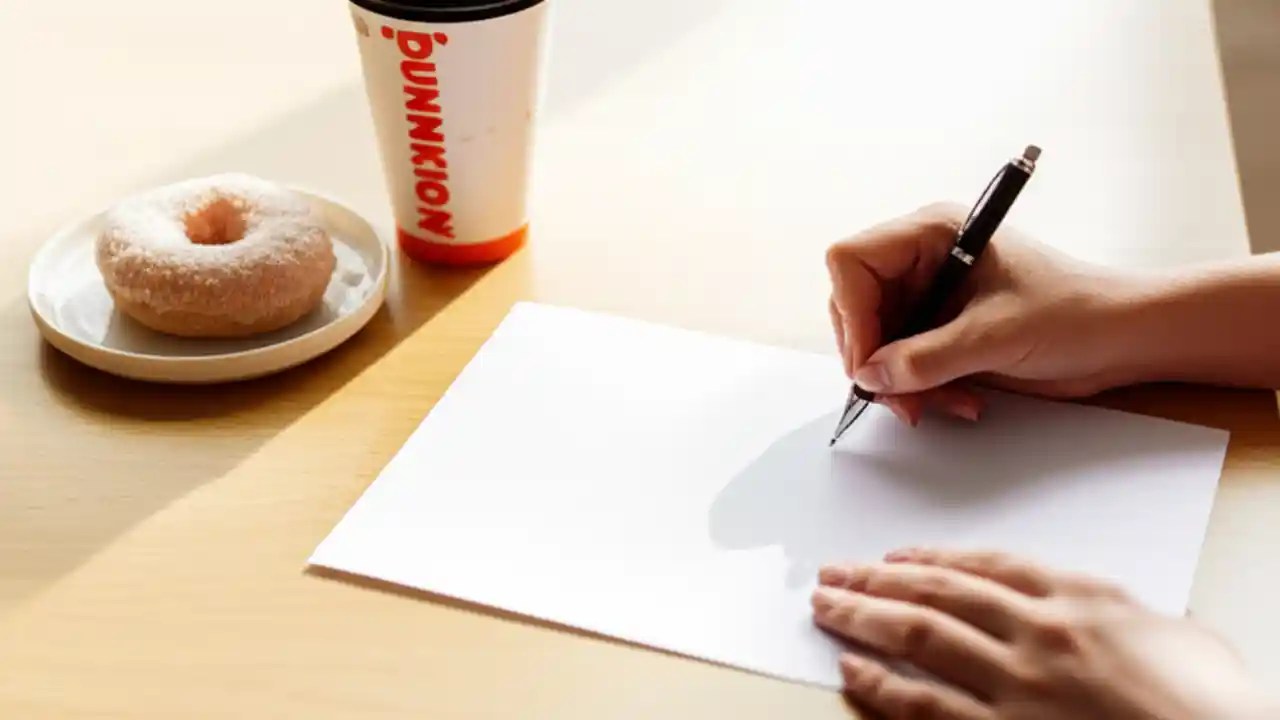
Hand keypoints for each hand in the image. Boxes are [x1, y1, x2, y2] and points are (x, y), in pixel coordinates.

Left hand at [811, 549, 1273, 719]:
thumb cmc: (1217, 711)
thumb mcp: (1184, 640)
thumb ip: (1125, 615)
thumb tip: (1108, 610)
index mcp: (1082, 601)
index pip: (987, 566)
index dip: (931, 558)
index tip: (896, 556)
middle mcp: (1040, 634)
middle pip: (937, 591)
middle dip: (877, 578)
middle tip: (834, 570)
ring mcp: (1017, 687)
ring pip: (917, 635)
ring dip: (861, 615)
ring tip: (824, 604)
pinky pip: (922, 704)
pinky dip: (879, 684)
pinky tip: (851, 667)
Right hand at [826, 203, 1143, 424]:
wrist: (1123, 339)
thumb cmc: (1077, 313)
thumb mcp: (996, 336)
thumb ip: (927, 358)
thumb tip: (871, 376)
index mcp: (934, 232)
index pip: (852, 262)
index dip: (852, 314)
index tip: (870, 362)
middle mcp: (924, 259)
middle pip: (856, 307)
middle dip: (876, 358)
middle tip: (901, 397)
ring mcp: (930, 296)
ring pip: (877, 344)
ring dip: (903, 383)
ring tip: (942, 403)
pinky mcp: (941, 329)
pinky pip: (903, 363)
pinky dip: (922, 389)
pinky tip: (959, 399)